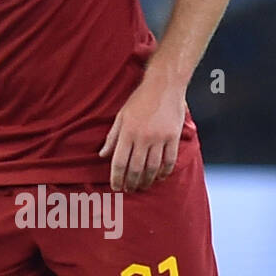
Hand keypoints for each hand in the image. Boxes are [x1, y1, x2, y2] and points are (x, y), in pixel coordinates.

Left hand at [99, 76, 184, 190]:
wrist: (164, 85)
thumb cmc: (140, 99)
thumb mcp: (121, 116)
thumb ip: (112, 137)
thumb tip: (102, 155)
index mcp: (127, 132)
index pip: (119, 162)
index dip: (116, 178)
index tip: (116, 187)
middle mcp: (143, 137)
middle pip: (135, 168)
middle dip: (131, 183)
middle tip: (129, 190)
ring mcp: (160, 138)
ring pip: (153, 168)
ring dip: (147, 180)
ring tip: (143, 186)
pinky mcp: (173, 137)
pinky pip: (169, 160)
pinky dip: (164, 172)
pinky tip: (160, 177)